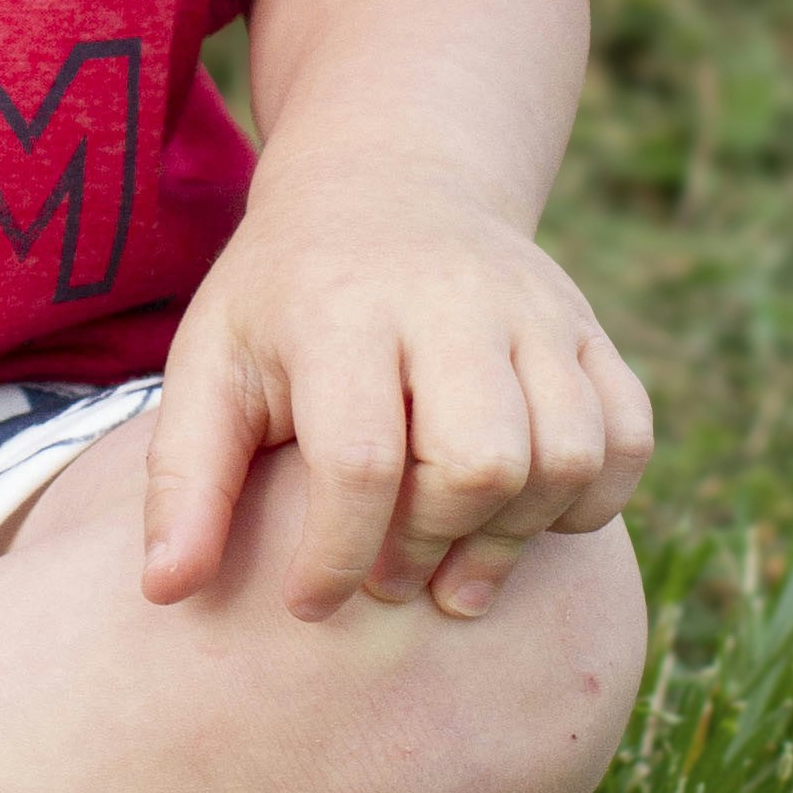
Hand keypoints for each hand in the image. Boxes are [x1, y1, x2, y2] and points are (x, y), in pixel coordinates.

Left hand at [140, 166, 652, 618]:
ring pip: (568, 453)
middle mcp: (452, 301)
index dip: (336, 555)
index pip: (360, 458)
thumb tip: (163, 593)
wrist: (384, 186)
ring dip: (516, 534)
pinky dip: (593, 498)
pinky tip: (525, 516)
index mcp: (342, 309)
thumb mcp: (211, 363)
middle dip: (434, 544)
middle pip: (481, 461)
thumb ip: (185, 477)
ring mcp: (535, 311)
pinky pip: (629, 435)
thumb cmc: (285, 298)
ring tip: (454, 565)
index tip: (310, 606)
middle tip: (389, 578)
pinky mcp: (589, 328)